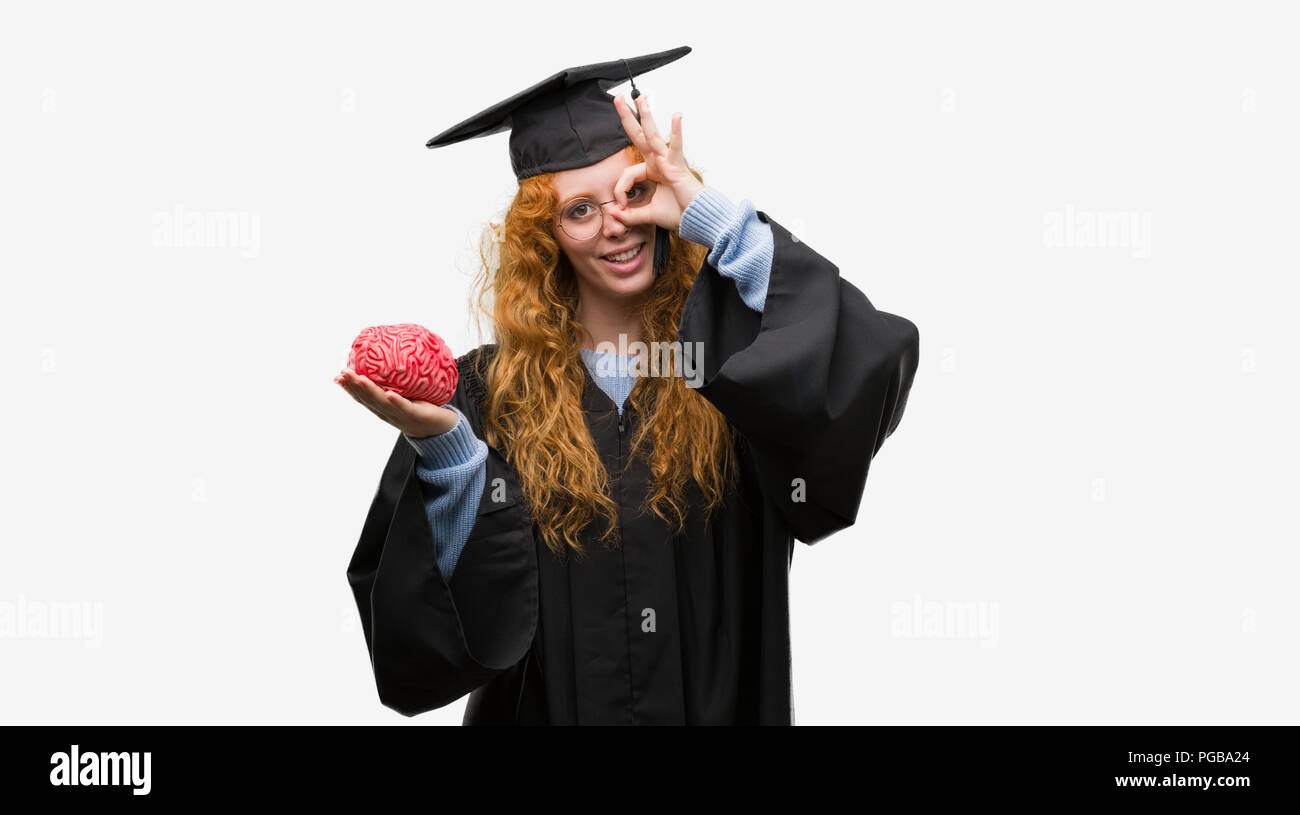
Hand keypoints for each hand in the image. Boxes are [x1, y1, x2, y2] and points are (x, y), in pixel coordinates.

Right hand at [335, 368, 458, 438]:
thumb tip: (391, 359)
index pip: (363, 398)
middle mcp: (388, 413)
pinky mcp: (416, 415)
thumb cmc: (423, 408)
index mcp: (384, 408)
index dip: (350, 389)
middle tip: (343, 373)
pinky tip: (389, 394)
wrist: (441, 429)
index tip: (338, 377)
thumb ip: (397, 381)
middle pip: (368, 400)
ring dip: (369, 391)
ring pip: (382, 403)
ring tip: (358, 378)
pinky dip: (396, 401)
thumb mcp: (406, 395)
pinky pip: (405, 407)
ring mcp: (401, 415)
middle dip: (353, 386)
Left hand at [611, 93, 704, 231]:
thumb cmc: (679, 212)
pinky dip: (677, 132)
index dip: (619, 190)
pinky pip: (676, 147)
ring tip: (641, 97)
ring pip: (653, 135)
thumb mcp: (648, 214)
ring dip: (647, 115)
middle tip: (618, 98)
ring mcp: (668, 161)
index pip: (627, 173)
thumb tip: (613, 214)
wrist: (697, 218)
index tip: (620, 207)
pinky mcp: (678, 166)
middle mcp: (659, 162)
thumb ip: (630, 215)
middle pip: (639, 136)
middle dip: (628, 117)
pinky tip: (677, 116)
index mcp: (652, 171)